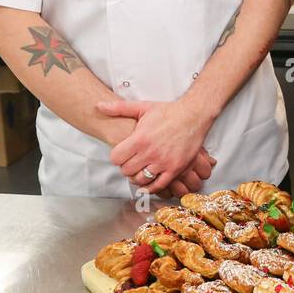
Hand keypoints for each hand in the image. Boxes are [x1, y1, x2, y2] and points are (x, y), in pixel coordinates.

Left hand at [99, 98, 217, 195]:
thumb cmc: (169, 112)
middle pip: (126, 171)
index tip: (122, 154)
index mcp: (140, 139)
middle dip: (126, 167)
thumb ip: (119, 108)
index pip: (116, 159)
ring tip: (140, 169)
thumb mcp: (142, 107)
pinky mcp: (175, 169)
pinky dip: (151, 187)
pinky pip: (159, 186)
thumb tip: (99, 106)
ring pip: (141, 180)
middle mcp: (150, 153)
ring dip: (138, 176)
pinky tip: (149, 181)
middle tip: (131, 161)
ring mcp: (163, 163)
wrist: (194, 115)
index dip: (117, 157)